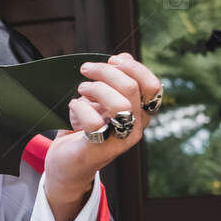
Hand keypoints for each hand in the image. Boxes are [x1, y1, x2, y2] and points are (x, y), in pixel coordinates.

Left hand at [43, 53, 161, 220]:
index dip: (134, 68)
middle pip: (131, 88)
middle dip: (105, 71)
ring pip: (119, 104)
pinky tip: (73, 106)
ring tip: (81, 89)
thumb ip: (114, 80)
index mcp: (141, 112)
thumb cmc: (85, 127)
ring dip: (94, 89)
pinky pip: (94, 122)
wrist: (67, 163)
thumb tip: (124, 57)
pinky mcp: (102, 149)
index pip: (153, 86)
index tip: (112, 60)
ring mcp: (122, 140)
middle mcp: (137, 127)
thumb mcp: (101, 99)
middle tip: (86, 70)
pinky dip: (79, 107)